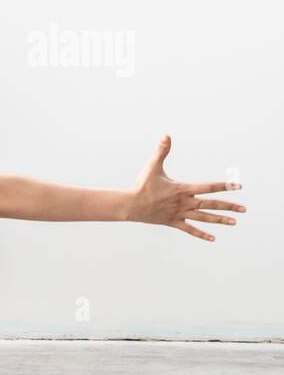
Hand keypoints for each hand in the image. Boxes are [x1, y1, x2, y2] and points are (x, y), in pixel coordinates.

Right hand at [127, 136, 244, 241]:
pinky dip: (201, 234)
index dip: (224, 186)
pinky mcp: (173, 222)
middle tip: (244, 209)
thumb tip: (167, 135)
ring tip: (234, 222)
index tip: (238, 186)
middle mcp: (185, 202)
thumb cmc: (142, 185)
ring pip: (204, 218)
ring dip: (220, 220)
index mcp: (183, 189)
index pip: (208, 187)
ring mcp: (180, 214)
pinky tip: (213, 238)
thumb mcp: (152, 166)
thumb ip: (161, 151)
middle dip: (229, 206)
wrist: (130, 205)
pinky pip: (190, 229)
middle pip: (211, 204)